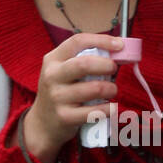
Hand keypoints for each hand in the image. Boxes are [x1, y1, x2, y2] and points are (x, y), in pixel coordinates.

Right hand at [29, 32, 124, 149]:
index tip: (119, 45)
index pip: (78, 41)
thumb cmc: (61, 91)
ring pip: (94, 88)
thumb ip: (83, 60)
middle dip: (106, 65)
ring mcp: (57, 97)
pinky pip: (94, 111)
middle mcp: (52, 76)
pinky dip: (109, 109)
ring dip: (111, 88)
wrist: (43, 122)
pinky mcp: (64, 117)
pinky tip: (111, 107)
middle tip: (114, 69)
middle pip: (84, 64)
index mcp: (53, 59)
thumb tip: (117, 52)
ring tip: (112, 90)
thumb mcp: (63, 71)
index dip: (101, 40)